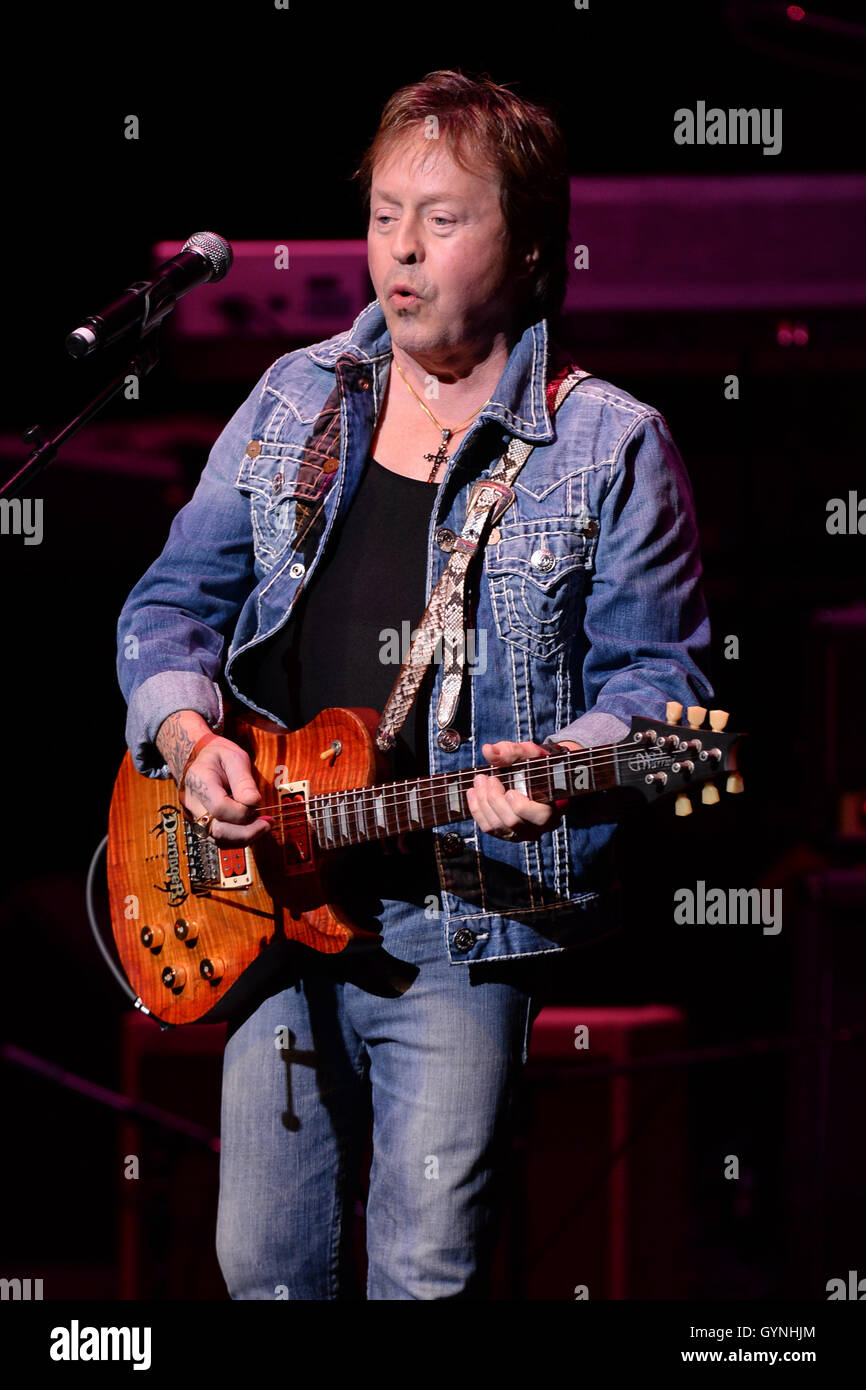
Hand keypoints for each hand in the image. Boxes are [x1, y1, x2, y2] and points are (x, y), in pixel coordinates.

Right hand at [156, 711, 272, 846]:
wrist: (199, 758)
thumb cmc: (218, 756)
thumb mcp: (234, 757)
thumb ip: (243, 780)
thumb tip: (254, 803)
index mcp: (199, 781)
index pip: (220, 808)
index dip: (242, 812)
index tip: (258, 805)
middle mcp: (192, 803)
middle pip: (217, 831)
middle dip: (246, 832)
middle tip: (267, 824)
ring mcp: (193, 816)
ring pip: (218, 839)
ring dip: (244, 837)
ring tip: (262, 825)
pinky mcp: (200, 824)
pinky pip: (218, 838)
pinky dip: (237, 838)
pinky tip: (251, 827)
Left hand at [466, 739, 581, 842]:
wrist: (538, 778)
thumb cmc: (537, 766)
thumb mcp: (530, 754)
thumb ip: (512, 751)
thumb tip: (488, 750)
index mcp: (554, 808)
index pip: (540, 817)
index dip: (520, 805)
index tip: (509, 790)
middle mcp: (539, 826)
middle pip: (512, 822)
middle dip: (494, 799)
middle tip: (487, 778)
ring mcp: (522, 833)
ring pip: (497, 826)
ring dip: (482, 802)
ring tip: (479, 781)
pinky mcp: (507, 834)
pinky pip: (488, 828)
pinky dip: (477, 810)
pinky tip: (473, 792)